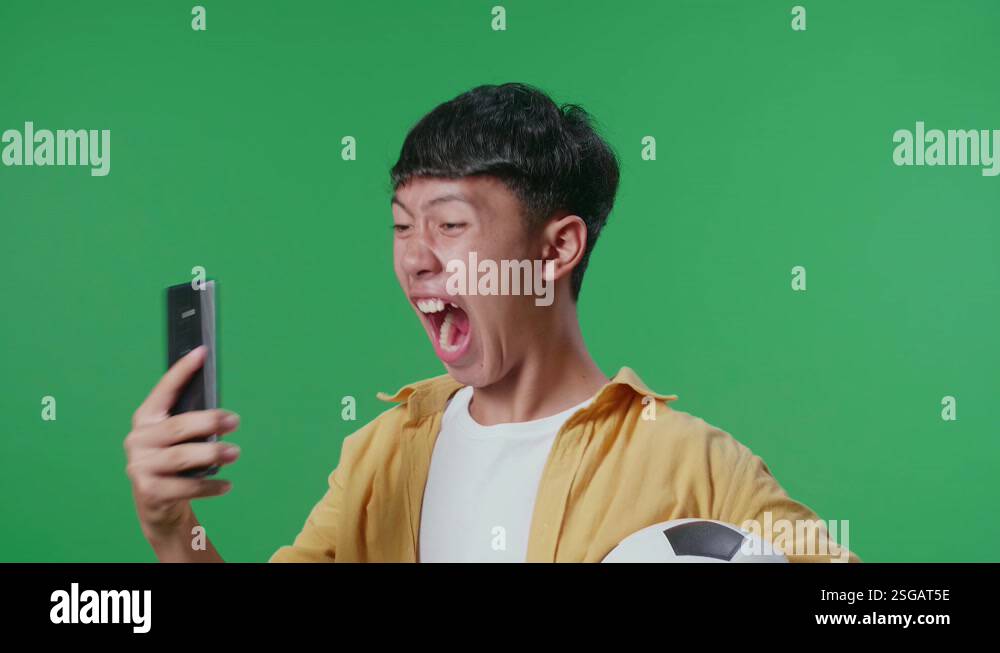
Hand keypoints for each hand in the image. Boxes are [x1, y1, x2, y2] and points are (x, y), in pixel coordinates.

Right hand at [124, 345, 240, 541]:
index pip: (164, 390)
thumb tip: (222, 413)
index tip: (202, 352)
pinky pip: (185, 487)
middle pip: (177, 426)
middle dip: (209, 421)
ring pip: (182, 456)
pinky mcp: (149, 491)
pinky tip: (226, 485)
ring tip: (235, 453)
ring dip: (212, 454)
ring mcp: (140, 466)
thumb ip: (192, 422)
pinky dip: (210, 486)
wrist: (158, 503)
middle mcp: (138, 440)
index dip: (182, 371)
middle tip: (235, 421)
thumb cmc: (176, 460)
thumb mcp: (181, 438)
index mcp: (146, 419)